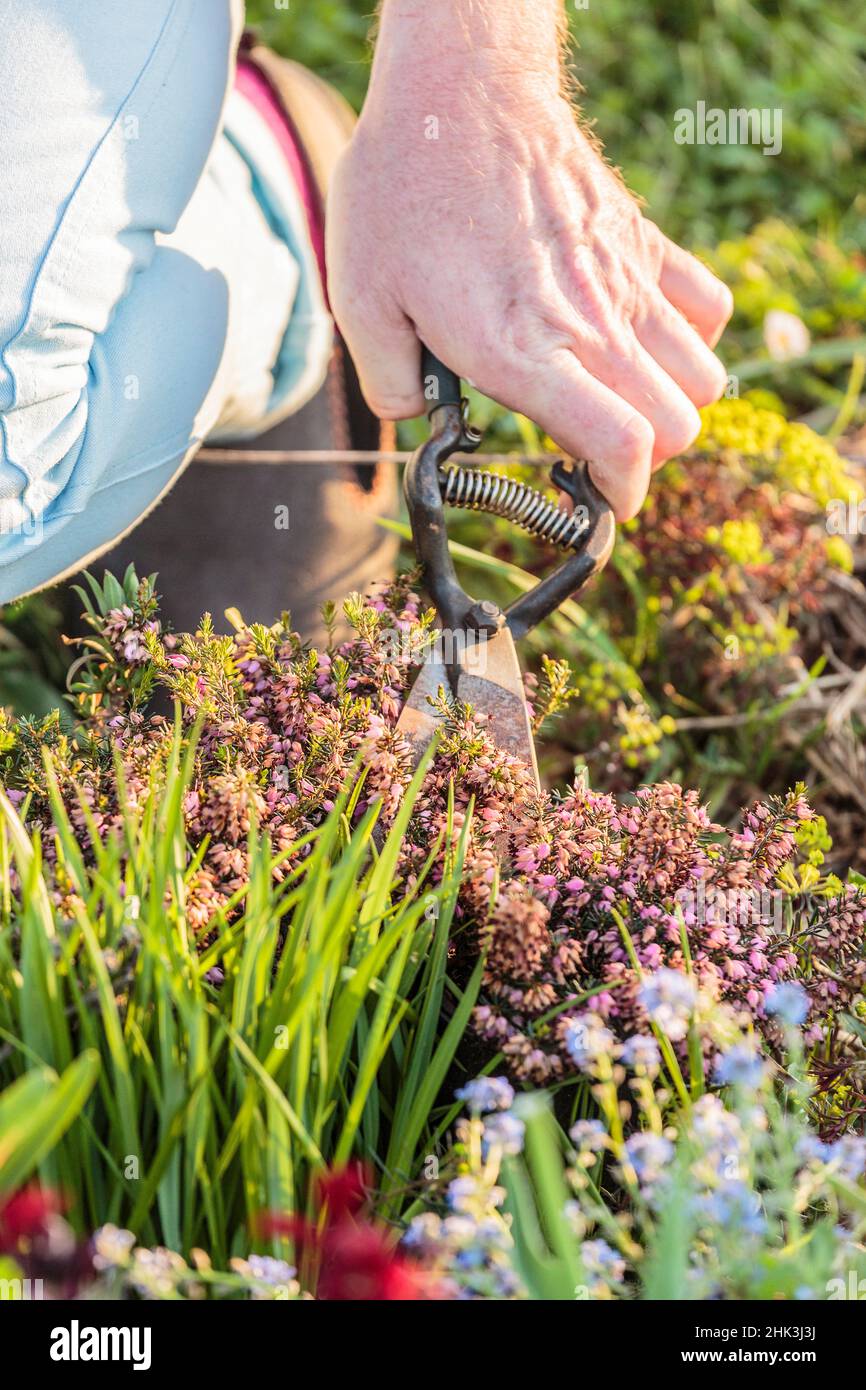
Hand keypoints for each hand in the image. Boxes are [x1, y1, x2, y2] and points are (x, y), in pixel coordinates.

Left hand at [327, 1, 732, 519]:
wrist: (459, 91)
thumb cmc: (402, 192)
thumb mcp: (360, 300)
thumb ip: (389, 385)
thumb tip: (417, 421)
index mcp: (523, 351)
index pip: (623, 446)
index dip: (621, 494)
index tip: (599, 504)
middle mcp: (589, 324)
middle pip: (677, 426)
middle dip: (644, 461)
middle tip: (595, 454)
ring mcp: (626, 282)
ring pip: (702, 378)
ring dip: (669, 406)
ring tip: (616, 400)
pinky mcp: (643, 242)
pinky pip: (708, 309)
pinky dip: (691, 339)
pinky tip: (641, 338)